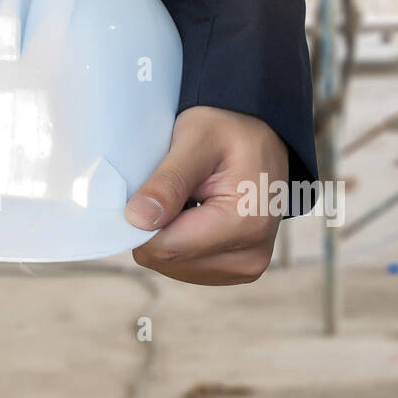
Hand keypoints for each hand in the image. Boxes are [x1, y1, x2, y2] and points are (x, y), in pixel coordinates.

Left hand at [125, 106, 288, 284]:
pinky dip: (179, 239)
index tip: (135, 193)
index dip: (138, 223)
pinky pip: (187, 265)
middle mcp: (251, 255)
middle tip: (167, 187)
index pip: (166, 247)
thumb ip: (168, 181)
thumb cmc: (229, 128)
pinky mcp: (238, 269)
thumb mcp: (196, 139)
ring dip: (166, 232)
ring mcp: (246, 267)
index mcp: (244, 223)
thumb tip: (137, 220)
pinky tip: (192, 212)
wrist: (262, 135)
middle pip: (167, 259)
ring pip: (173, 266)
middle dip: (154, 225)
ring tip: (185, 197)